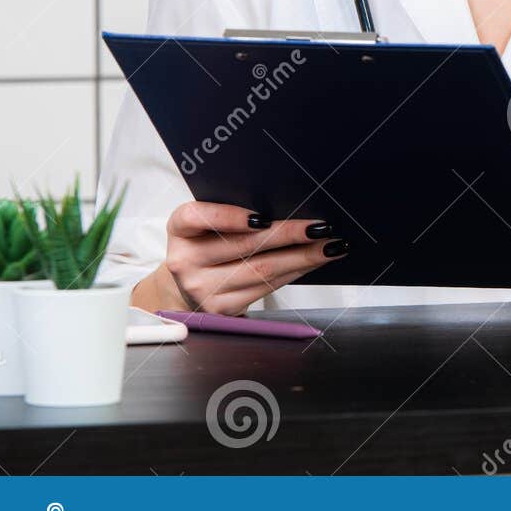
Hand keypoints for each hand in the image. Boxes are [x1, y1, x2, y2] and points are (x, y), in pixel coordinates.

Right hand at [136, 202, 346, 316]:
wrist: (186, 287)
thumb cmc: (206, 244)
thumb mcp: (206, 224)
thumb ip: (232, 211)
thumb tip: (288, 201)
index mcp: (180, 229)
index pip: (196, 217)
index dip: (229, 217)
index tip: (261, 217)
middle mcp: (185, 261)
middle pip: (244, 246)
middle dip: (289, 234)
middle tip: (321, 226)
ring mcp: (202, 288)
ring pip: (261, 270)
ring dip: (302, 257)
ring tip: (330, 245)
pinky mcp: (222, 308)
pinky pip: (267, 288)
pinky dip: (295, 272)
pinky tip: (314, 262)